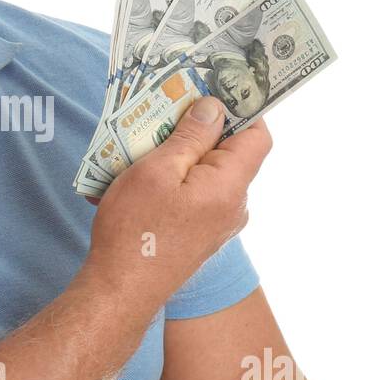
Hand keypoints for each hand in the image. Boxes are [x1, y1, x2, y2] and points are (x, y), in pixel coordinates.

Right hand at [78, 98, 271, 312]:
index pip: (258, 136)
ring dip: (179, 155)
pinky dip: (172, 181)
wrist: (121, 292)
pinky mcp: (199, 236)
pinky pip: (194, 196)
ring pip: (207, 174)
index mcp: (229, 187)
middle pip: (230, 153)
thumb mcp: (157, 171)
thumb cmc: (135, 231)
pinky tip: (137, 180)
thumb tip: (214, 108)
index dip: (242, 108)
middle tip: (163, 112)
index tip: (214, 88)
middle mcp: (233, 206)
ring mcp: (217, 224)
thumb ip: (190, 137)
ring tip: (141, 147)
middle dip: (199, 129)